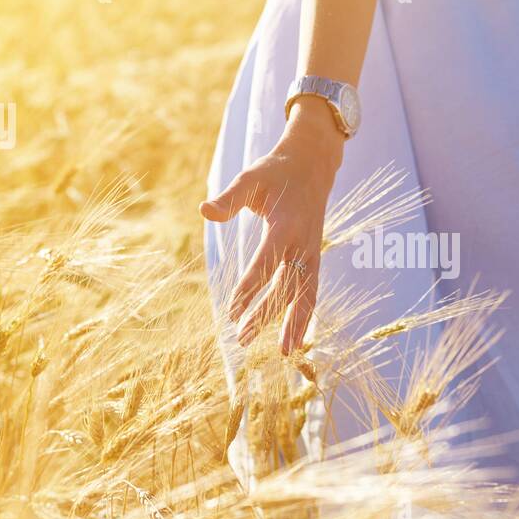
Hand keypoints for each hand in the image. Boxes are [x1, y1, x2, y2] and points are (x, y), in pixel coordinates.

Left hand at [199, 100, 343, 354]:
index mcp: (285, 227)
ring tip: (285, 353)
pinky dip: (306, 313)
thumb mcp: (250, 179)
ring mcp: (312, 253)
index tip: (232, 314)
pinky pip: (312, 290)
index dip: (248, 291)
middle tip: (244, 339)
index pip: (264, 266)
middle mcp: (302, 245)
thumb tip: (204, 211)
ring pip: (306, 294)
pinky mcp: (314, 258)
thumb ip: (228, 199)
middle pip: (285, 287)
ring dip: (295, 323)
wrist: (312, 165)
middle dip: (266, 315)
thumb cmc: (275, 173)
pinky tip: (296, 335)